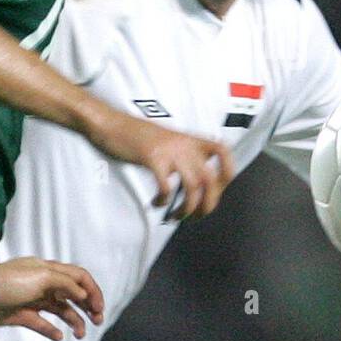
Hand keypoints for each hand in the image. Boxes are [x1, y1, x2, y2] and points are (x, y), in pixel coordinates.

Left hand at [0, 257, 104, 340]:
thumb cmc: (10, 282)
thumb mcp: (42, 276)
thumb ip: (66, 284)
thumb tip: (83, 296)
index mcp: (50, 269)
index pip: (79, 277)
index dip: (92, 290)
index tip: (98, 307)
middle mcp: (44, 283)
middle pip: (73, 294)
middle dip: (88, 307)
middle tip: (98, 321)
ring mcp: (33, 300)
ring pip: (61, 310)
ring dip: (74, 321)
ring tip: (80, 334)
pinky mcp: (22, 315)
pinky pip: (42, 324)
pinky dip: (52, 330)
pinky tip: (58, 336)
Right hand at [85, 107, 233, 219]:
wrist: (112, 123)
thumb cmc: (138, 135)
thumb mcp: (169, 140)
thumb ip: (185, 154)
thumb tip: (197, 180)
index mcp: (191, 139)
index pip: (223, 151)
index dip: (227, 172)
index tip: (218, 190)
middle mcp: (185, 144)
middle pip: (211, 179)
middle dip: (208, 204)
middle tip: (197, 216)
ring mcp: (170, 151)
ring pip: (192, 187)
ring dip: (186, 208)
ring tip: (176, 216)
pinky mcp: (153, 158)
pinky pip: (166, 186)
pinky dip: (164, 201)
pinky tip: (157, 203)